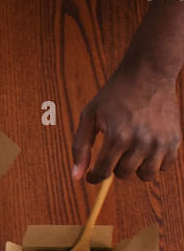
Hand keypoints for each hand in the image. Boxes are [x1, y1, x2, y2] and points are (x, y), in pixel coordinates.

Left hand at [72, 63, 180, 181]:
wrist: (148, 74)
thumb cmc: (115, 94)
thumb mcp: (89, 115)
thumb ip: (80, 147)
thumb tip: (76, 177)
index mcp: (117, 136)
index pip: (103, 172)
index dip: (94, 177)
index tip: (93, 176)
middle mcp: (140, 142)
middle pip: (124, 175)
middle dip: (114, 167)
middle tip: (114, 151)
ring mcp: (160, 142)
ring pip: (145, 175)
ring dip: (135, 168)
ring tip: (131, 152)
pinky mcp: (174, 140)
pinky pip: (164, 167)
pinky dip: (154, 162)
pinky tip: (146, 149)